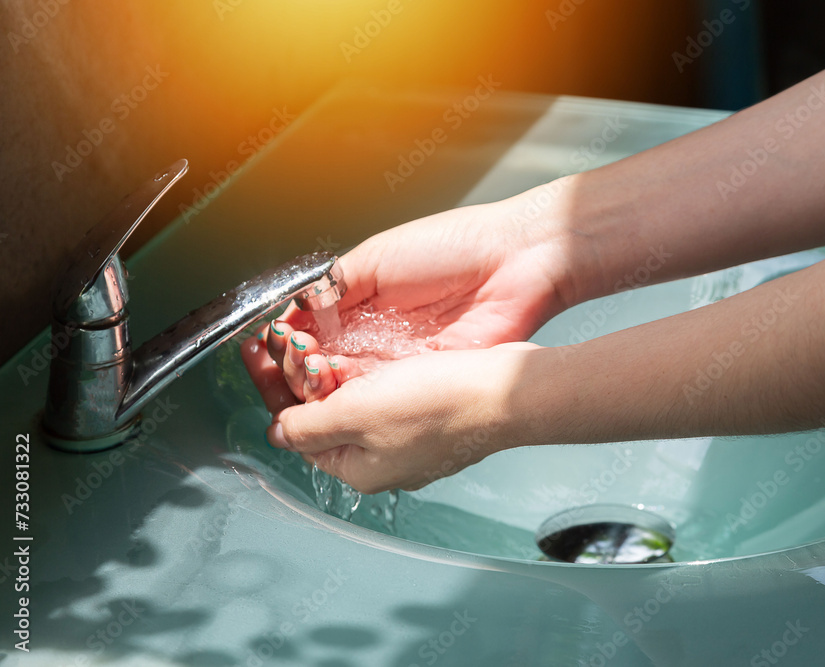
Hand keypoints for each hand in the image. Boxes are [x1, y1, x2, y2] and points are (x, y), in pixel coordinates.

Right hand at [243, 193, 575, 410]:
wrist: (513, 262)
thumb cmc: (454, 246)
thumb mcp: (375, 258)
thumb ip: (331, 288)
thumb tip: (291, 313)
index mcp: (358, 303)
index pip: (306, 333)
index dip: (282, 341)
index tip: (262, 342)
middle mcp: (373, 337)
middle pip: (318, 366)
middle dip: (291, 367)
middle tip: (282, 359)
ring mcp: (396, 362)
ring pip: (342, 388)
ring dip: (315, 384)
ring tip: (306, 369)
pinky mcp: (420, 381)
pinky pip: (376, 398)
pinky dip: (350, 396)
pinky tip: (334, 383)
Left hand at [263, 343, 539, 493]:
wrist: (505, 391)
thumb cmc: (438, 404)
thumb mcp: (355, 413)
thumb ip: (308, 425)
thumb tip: (278, 434)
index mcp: (358, 467)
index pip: (297, 429)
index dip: (272, 387)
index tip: (255, 352)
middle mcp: (383, 459)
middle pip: (324, 416)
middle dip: (299, 376)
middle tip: (283, 337)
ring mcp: (411, 439)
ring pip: (356, 403)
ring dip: (332, 371)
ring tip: (317, 336)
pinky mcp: (434, 416)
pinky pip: (386, 395)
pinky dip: (367, 372)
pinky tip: (366, 349)